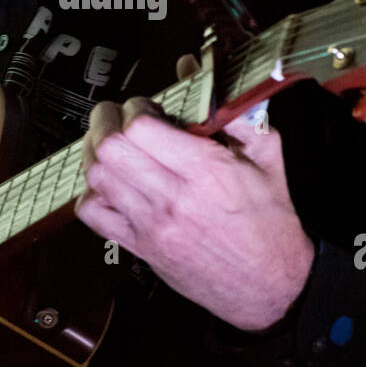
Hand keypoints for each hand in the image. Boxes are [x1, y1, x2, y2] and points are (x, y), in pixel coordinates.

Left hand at [75, 55, 314, 332]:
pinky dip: (92, 192)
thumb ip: (240, 115)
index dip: (135, 109)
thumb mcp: (270, 160)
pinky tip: (110, 184)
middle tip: (117, 117)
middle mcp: (174, 198)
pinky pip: (94, 215)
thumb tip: (207, 78)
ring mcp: (152, 226)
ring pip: (97, 177)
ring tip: (111, 144)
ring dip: (97, 152)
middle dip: (105, 123)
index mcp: (207, 171)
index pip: (142, 128)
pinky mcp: (140, 248)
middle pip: (110, 149)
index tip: (146, 107)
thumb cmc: (272, 225)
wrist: (273, 288)